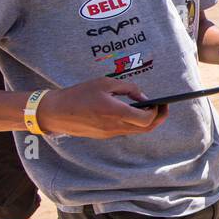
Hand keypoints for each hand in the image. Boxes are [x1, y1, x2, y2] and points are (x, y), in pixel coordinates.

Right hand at [36, 77, 167, 138]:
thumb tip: (144, 97)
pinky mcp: (104, 135)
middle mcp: (115, 126)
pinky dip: (133, 122)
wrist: (56, 112)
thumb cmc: (80, 94)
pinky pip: (125, 131)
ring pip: (136, 131)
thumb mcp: (105, 83)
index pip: (146, 119)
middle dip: (158, 118)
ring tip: (149, 107)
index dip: (157, 111)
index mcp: (116, 113)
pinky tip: (133, 111)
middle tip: (162, 107)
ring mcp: (109, 133)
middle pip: (146, 129)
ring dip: (146, 121)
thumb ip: (128, 88)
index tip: (161, 102)